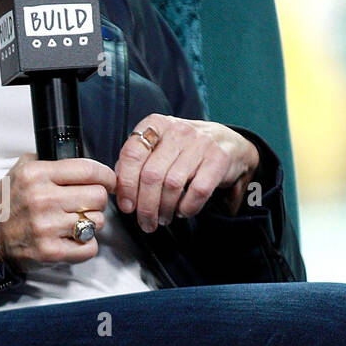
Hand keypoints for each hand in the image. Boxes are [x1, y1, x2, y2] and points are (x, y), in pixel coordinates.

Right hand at [0, 152, 117, 266]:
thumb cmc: (10, 206)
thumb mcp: (19, 172)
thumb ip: (46, 160)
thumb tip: (77, 156)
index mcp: (36, 175)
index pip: (88, 170)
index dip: (106, 176)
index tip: (108, 182)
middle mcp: (41, 199)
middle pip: (97, 196)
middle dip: (96, 200)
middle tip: (86, 204)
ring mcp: (46, 227)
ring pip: (97, 221)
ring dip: (90, 223)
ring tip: (74, 222)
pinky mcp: (51, 251)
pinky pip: (90, 246)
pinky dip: (85, 244)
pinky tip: (72, 239)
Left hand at [114, 115, 259, 230]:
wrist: (227, 142)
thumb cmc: (183, 150)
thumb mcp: (158, 147)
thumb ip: (136, 162)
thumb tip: (117, 189)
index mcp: (156, 124)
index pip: (131, 154)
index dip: (125, 184)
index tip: (126, 206)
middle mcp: (177, 130)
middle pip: (151, 175)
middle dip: (145, 206)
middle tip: (145, 222)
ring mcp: (200, 143)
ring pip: (172, 185)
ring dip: (164, 209)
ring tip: (162, 219)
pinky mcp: (219, 159)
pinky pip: (198, 191)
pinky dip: (187, 207)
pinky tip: (182, 212)